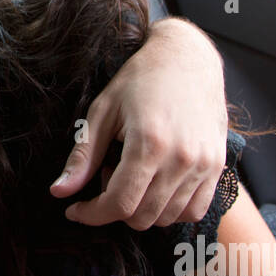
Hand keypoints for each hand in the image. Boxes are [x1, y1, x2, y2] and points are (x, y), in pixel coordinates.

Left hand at [51, 18, 227, 229]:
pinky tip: (157, 184)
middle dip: (115, 208)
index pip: (119, 204)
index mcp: (149, 143)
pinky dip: (171, 209)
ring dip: (142, 209)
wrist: (187, 57)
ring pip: (167, 218)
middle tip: (107, 175)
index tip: (76, 210)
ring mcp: (204, 164)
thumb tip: (58, 192)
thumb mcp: (103, 111)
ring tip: (133, 173)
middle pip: (142, 217)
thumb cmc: (140, 80)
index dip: (92, 215)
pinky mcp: (217, 166)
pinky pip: (194, 210)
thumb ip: (83, 155)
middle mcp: (181, 158)